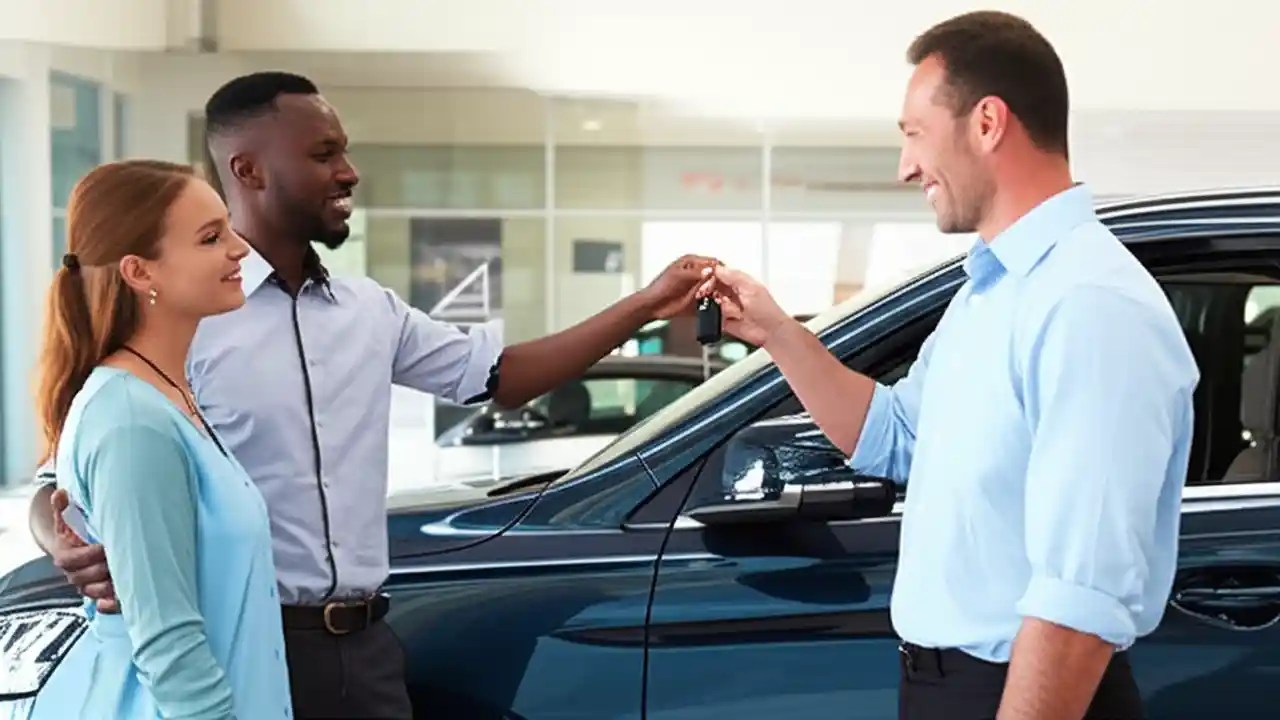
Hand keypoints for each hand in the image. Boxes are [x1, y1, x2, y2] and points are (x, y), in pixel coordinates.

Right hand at [49, 488, 117, 612]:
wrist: (80, 550)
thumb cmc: (77, 533)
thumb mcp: (69, 520)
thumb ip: (64, 508)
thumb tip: (60, 493)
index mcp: (66, 556)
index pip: (71, 560)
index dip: (87, 555)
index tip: (104, 548)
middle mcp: (75, 574)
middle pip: (84, 578)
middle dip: (102, 570)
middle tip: (120, 560)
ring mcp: (88, 586)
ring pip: (95, 592)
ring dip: (109, 586)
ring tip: (127, 576)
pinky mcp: (101, 596)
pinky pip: (104, 605)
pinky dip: (112, 605)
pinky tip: (123, 599)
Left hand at [640, 255, 719, 319]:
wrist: (654, 305)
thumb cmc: (662, 286)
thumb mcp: (679, 276)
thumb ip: (696, 273)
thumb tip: (711, 270)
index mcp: (693, 261)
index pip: (714, 262)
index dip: (719, 270)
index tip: (720, 280)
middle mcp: (698, 272)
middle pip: (717, 275)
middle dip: (719, 283)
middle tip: (714, 291)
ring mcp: (699, 285)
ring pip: (717, 287)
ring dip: (717, 293)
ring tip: (710, 298)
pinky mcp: (699, 298)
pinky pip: (712, 298)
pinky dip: (713, 301)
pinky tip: (710, 304)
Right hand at [697, 265, 790, 346]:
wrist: (769, 332)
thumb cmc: (765, 310)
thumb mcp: (749, 287)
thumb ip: (733, 277)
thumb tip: (718, 269)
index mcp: (740, 282)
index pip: (721, 273)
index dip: (712, 273)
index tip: (703, 274)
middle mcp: (733, 294)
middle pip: (713, 286)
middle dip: (707, 286)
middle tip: (703, 289)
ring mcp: (728, 307)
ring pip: (710, 300)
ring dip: (706, 299)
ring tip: (705, 299)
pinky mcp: (724, 320)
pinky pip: (711, 315)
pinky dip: (708, 313)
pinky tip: (708, 310)